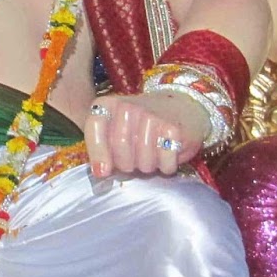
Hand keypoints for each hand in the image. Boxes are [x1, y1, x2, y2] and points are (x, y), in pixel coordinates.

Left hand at [84, 91, 207, 177]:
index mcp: (109, 104)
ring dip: (147, 166)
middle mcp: (129, 106)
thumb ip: (103, 147)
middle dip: (126, 164)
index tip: (102, 171)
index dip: (97, 151)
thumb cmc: (142, 126)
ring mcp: (152, 116)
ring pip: (143, 161)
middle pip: (119, 148)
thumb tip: (100, 172)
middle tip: (134, 161)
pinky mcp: (173, 128)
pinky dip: (166, 166)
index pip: (94, 125)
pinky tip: (167, 155)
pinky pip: (164, 164)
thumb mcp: (116, 129)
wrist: (182, 107)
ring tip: (151, 155)